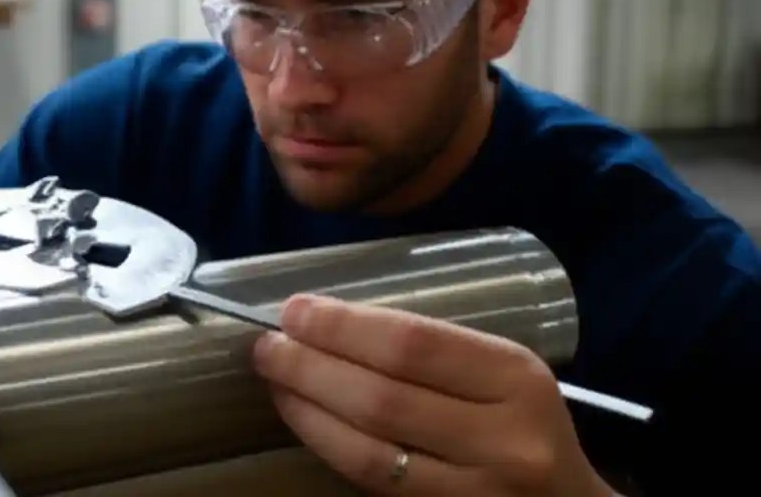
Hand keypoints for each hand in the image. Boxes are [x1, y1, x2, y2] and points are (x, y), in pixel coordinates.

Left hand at [252, 294, 614, 496]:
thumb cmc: (520, 423)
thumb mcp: (501, 374)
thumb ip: (434, 350)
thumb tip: (324, 318)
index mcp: (516, 377)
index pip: (412, 344)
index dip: (342, 327)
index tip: (294, 310)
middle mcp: (504, 438)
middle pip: (382, 397)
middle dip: (311, 366)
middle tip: (268, 344)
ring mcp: (477, 491)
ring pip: (369, 450)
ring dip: (306, 408)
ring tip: (274, 378)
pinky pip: (372, 482)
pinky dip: (327, 445)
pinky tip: (301, 418)